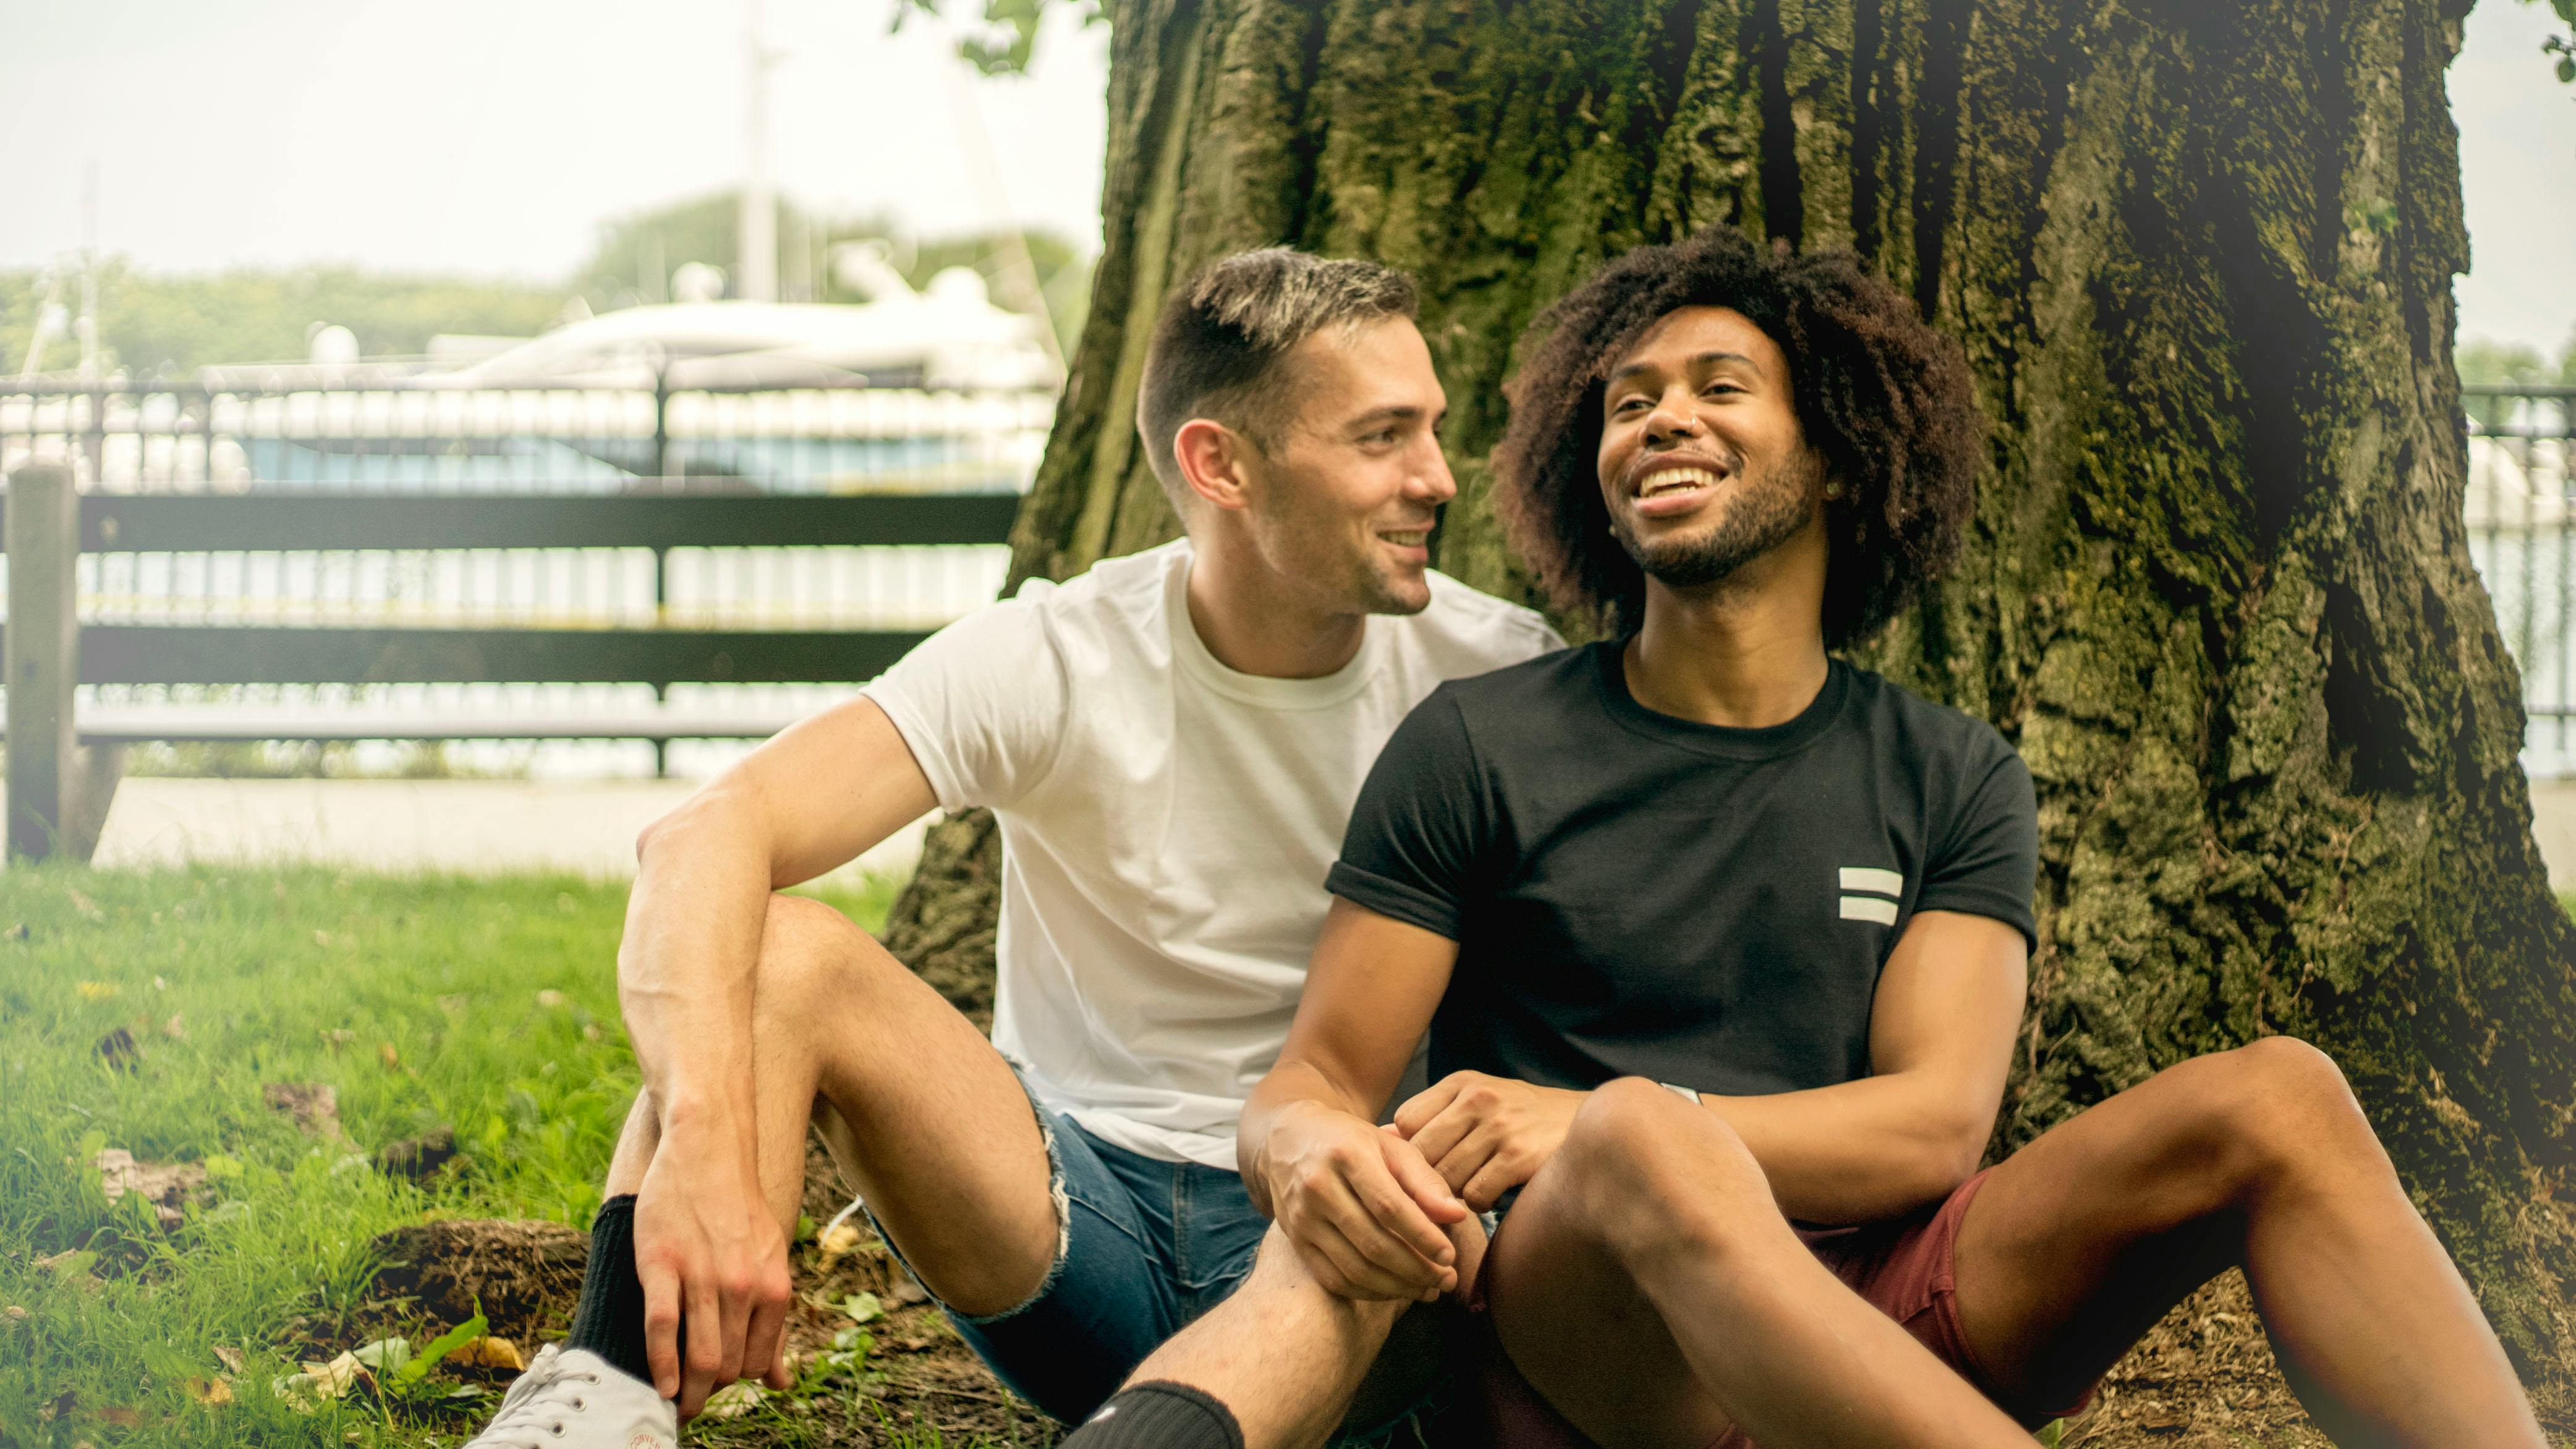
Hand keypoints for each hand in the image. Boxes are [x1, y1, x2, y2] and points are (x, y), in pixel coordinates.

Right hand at [632, 1132, 794, 1417]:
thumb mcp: (770, 1260)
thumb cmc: (738, 1208)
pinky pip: (663, 1329)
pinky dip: (661, 1365)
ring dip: (687, 1393)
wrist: (711, 1147)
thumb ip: (772, 1321)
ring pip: (699, 1355)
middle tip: (690, 1408)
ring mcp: (703, 1276)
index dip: (736, 1384)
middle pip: (728, 1366)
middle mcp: (744, 1286)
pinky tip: (661, 1384)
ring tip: (675, 1406)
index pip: (758, 1361)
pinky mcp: (663, 1264)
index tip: (718, 1391)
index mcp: (774, 1286)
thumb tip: (781, 1381)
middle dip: (709, 1396)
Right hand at [1258, 1099, 1469, 1300]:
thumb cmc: (1353, 1142)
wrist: (1290, 1140)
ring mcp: (1301, 1218)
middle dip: (1417, 1269)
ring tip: (1428, 1289)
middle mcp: (1317, 1187)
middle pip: (1373, 1243)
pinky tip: (1396, 1290)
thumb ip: (1425, 1180)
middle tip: (1447, 1279)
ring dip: (1397, 1287)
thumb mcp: (1391, 1146)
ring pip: (1354, 1268)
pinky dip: (1369, 1292)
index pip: (1389, 1207)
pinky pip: (1334, 1279)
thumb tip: (1458, 1216)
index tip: (1450, 1255)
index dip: (1423, 1236)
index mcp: (1346, 1155)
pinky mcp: (1295, 1241)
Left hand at [1392, 1071, 1587, 1209]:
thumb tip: (1381, 1137)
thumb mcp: (1478, 1100)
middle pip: (1420, 1154)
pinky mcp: (1518, 1158)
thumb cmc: (1522, 1117)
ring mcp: (1499, 1127)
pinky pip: (1474, 1196)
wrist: (1588, 1122)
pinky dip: (1478, 1203)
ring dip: (1452, 1193)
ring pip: (1445, 1178)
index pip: (1404, 1121)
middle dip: (1425, 1178)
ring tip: (1469, 1186)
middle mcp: (1478, 1099)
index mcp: (1462, 1082)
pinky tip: (1492, 1192)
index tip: (1421, 1164)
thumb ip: (1434, 1115)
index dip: (1408, 1150)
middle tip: (1440, 1189)